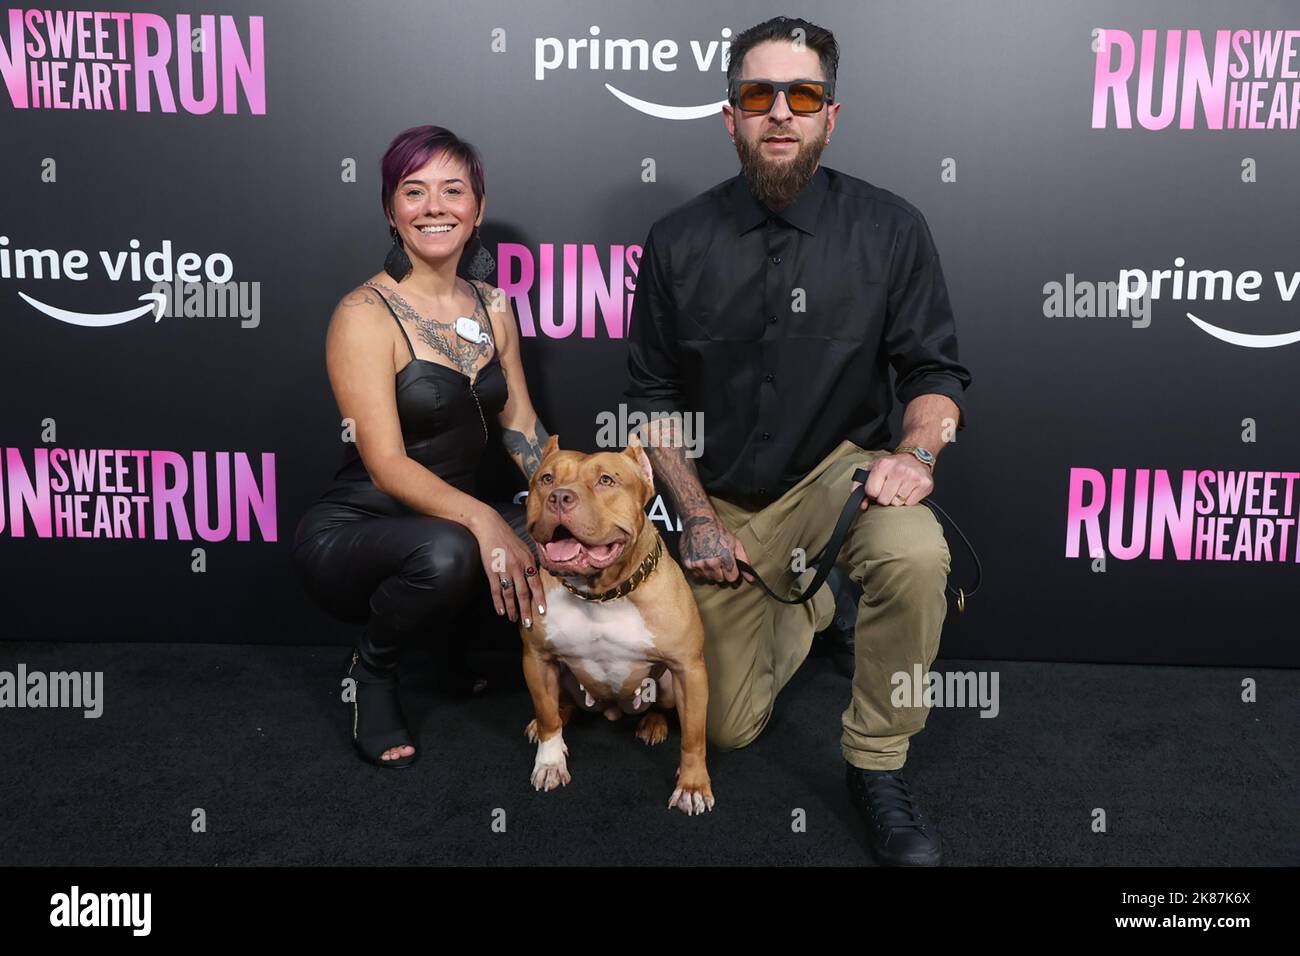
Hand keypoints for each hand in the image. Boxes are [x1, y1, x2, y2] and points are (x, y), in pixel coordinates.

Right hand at [472, 509, 546, 626]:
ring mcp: (504, 569)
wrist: (490, 527)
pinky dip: (498, 602)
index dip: (539, 599)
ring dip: (512, 608)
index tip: (542, 611)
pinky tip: (501, 611)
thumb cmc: (508, 538)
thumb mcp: (524, 548)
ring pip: (510, 594)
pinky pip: (496, 590)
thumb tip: (535, 578)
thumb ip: (530, 563)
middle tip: (529, 624)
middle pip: (523, 592)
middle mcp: (518, 566)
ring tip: (513, 619)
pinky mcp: (492, 570)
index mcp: (528, 561)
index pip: (536, 584)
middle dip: (526, 610)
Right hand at [680, 514, 755, 584]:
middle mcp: (711, 563)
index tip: (729, 565)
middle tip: (718, 560)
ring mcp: (698, 564)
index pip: (732, 578)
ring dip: (710, 572)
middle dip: (721, 572)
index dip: (732, 571)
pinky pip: (696, 576)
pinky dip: (699, 571)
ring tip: (709, 558)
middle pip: (720, 579)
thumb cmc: (718, 531)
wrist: (698, 521)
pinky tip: (701, 559)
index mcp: (724, 558)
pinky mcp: (688, 564)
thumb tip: (752, 579)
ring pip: (708, 578)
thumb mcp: (736, 543)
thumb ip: (744, 561)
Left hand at [857, 454, 933, 508]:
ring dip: (897, 500)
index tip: (878, 489)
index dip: (873, 494)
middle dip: (885, 498)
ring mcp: (913, 477)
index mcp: (883, 465)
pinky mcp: (924, 484)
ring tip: (900, 489)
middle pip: (884, 500)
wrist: (916, 456)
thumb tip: (862, 504)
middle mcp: (898, 470)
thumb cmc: (893, 465)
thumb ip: (861, 484)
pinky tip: (909, 490)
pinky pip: (911, 504)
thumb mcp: (874, 469)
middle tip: (890, 490)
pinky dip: (909, 500)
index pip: (871, 492)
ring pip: (897, 504)